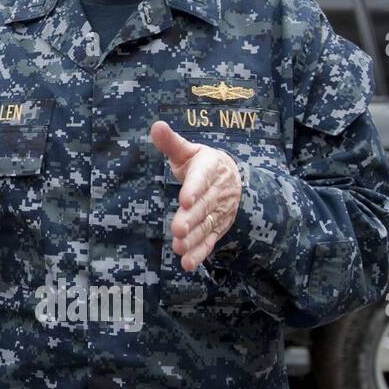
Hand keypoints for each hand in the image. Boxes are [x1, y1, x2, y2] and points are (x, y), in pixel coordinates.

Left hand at [151, 121, 242, 271]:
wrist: (233, 178)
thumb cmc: (201, 162)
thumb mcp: (188, 150)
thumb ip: (171, 142)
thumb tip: (156, 125)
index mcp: (210, 167)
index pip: (202, 178)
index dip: (194, 189)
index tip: (184, 199)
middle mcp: (217, 191)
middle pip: (204, 206)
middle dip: (192, 218)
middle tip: (178, 229)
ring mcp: (219, 211)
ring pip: (206, 226)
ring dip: (194, 238)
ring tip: (180, 247)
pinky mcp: (217, 227)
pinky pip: (209, 241)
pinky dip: (200, 253)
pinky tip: (188, 264)